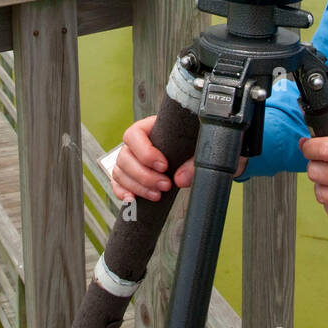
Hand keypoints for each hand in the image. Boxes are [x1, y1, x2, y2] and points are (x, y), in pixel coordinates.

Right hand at [109, 115, 246, 201]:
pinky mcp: (131, 175)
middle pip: (125, 156)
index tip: (164, 166)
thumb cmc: (206, 145)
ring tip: (157, 196)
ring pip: (120, 170)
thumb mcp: (208, 151)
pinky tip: (132, 200)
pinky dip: (121, 192)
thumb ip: (196, 162)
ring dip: (136, 186)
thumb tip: (180, 179)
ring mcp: (132, 159)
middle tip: (165, 186)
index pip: (135, 134)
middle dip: (143, 175)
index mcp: (152, 127)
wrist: (210, 155)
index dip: (145, 152)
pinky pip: (117, 182)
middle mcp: (138, 142)